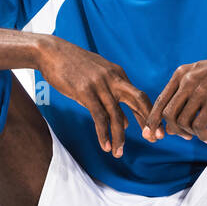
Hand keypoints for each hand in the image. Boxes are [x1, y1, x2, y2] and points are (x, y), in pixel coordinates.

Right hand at [37, 38, 151, 157]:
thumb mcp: (97, 79)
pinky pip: (98, 117)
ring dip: (119, 137)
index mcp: (118, 75)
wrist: (50, 52)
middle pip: (139, 100)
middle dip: (149, 121)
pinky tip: (105, 146)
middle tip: (155, 140)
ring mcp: (100, 85)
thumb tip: (126, 122)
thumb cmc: (72, 66)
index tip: (156, 132)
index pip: (141, 97)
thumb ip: (113, 98)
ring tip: (118, 153)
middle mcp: (114, 78)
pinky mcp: (85, 92)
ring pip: (116, 115)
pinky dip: (103, 134)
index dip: (150, 114)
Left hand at [144, 47, 206, 143]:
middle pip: (168, 114)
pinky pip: (199, 125)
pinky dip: (201, 135)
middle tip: (184, 136)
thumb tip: (170, 121)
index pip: (160, 101)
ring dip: (189, 133)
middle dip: (173, 130)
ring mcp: (200, 90)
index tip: (151, 133)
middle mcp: (187, 81)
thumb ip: (183, 92)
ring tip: (199, 134)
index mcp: (180, 75)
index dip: (153, 120)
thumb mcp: (197, 74)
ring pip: (182, 122)